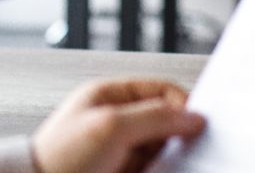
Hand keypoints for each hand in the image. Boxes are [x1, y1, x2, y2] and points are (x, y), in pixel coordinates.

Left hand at [31, 78, 205, 172]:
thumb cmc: (57, 160)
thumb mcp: (112, 127)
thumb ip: (156, 117)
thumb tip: (192, 117)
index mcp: (107, 96)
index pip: (159, 89)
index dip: (182, 103)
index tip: (197, 123)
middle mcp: (112, 121)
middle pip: (163, 121)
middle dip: (175, 134)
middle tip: (184, 147)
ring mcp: (116, 150)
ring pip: (159, 148)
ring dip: (168, 157)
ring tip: (164, 166)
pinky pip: (151, 169)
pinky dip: (159, 171)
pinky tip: (156, 172)